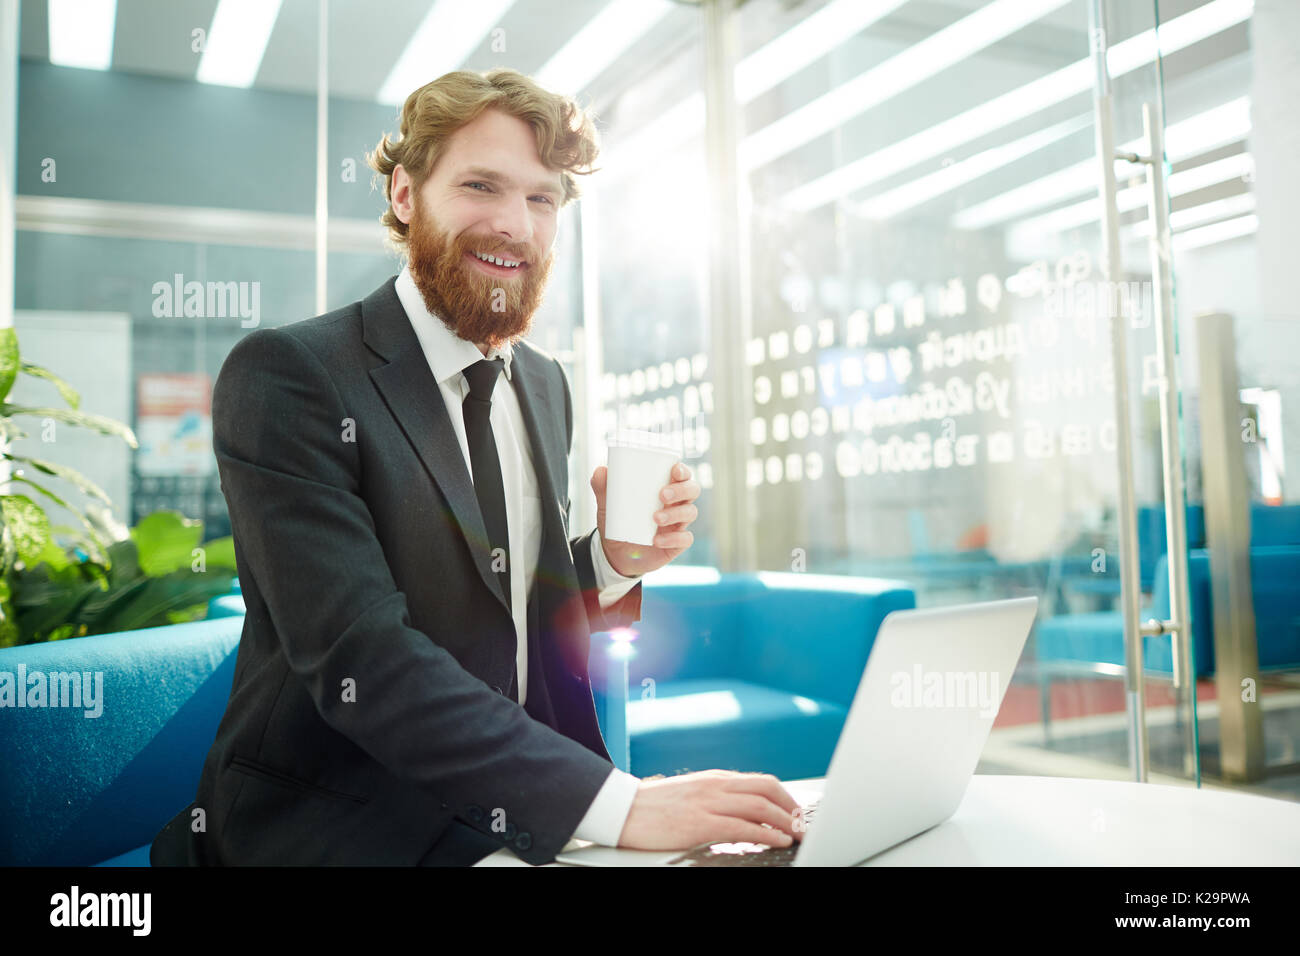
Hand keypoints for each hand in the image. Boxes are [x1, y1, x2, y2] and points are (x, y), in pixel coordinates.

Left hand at [591, 461, 699, 576]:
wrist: (616, 553)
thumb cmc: (618, 522)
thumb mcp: (608, 504)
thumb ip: (603, 487)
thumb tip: (601, 471)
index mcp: (664, 488)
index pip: (681, 475)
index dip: (683, 470)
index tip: (675, 470)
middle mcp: (676, 503)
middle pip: (692, 490)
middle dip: (681, 490)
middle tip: (662, 495)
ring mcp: (678, 523)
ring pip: (690, 512)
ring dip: (674, 513)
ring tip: (655, 518)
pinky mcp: (677, 543)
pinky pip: (684, 539)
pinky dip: (673, 539)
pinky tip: (657, 540)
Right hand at [617, 770, 805, 849]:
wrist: (622, 809)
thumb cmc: (654, 806)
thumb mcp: (691, 794)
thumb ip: (717, 797)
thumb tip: (745, 810)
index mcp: (715, 778)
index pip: (760, 781)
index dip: (786, 797)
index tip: (798, 813)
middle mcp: (715, 785)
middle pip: (766, 789)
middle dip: (792, 807)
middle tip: (804, 824)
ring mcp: (707, 803)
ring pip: (759, 806)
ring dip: (786, 821)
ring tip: (798, 835)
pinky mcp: (698, 823)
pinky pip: (741, 826)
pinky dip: (765, 832)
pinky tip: (777, 840)